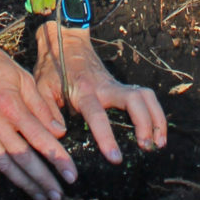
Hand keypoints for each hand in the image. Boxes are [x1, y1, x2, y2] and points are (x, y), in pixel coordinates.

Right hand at [0, 0, 76, 199]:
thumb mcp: (22, 77)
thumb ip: (41, 106)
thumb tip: (59, 131)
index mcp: (11, 105)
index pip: (40, 138)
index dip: (57, 158)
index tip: (71, 173)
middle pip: (24, 158)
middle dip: (44, 179)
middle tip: (60, 194)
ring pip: (7, 165)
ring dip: (26, 183)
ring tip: (43, 196)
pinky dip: (9, 173)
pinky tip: (20, 182)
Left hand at [34, 21, 166, 163]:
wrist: (66, 41)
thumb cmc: (52, 68)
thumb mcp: (41, 88)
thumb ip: (47, 111)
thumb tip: (60, 133)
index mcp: (84, 91)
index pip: (98, 115)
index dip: (106, 137)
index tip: (115, 158)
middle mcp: (105, 87)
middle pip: (134, 100)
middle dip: (144, 123)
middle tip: (147, 147)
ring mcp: (116, 85)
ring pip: (145, 96)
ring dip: (156, 118)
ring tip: (158, 143)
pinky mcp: (121, 87)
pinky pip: (144, 97)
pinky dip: (155, 113)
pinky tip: (158, 132)